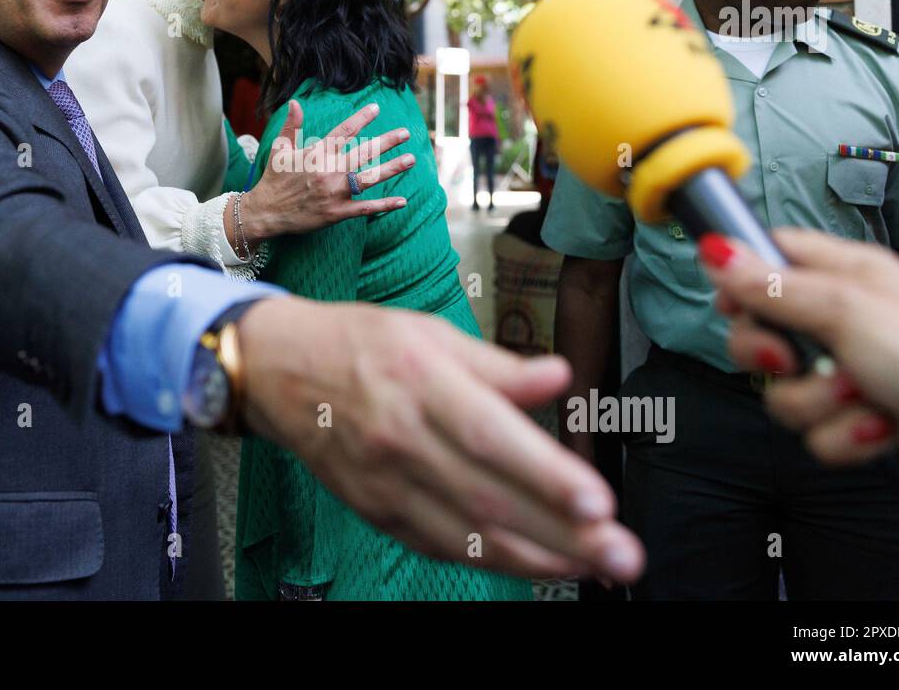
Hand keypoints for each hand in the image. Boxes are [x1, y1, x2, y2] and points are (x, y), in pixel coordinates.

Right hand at [232, 100, 413, 248]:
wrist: (266, 212)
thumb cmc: (273, 179)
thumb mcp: (280, 149)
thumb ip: (291, 126)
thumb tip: (295, 102)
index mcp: (316, 154)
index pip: (344, 131)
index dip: (361, 118)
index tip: (377, 108)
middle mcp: (329, 171)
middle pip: (364, 152)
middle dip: (387, 141)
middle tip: (406, 133)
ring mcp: (334, 193)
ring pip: (369, 178)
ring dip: (392, 168)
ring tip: (411, 159)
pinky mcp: (337, 213)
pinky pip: (365, 208)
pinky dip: (384, 205)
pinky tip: (402, 201)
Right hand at [233, 296, 645, 581]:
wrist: (277, 371)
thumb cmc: (357, 344)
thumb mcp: (429, 333)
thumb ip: (498, 364)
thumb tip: (558, 376)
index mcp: (418, 381)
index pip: (489, 436)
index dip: (544, 475)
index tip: (598, 500)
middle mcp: (401, 438)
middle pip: (488, 498)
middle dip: (562, 532)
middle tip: (622, 553)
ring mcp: (386, 483)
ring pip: (467, 534)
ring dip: (538, 557)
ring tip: (594, 566)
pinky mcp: (378, 511)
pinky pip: (441, 546)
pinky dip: (493, 561)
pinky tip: (538, 563)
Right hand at [699, 228, 898, 513]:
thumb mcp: (848, 310)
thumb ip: (774, 286)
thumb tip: (716, 249)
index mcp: (846, 273)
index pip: (773, 255)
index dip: (741, 275)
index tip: (729, 303)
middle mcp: (846, 319)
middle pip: (761, 329)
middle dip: (765, 354)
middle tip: (788, 359)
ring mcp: (853, 371)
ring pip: (784, 389)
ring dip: (816, 403)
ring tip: (862, 397)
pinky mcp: (862, 421)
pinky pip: (816, 432)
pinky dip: (844, 437)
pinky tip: (882, 431)